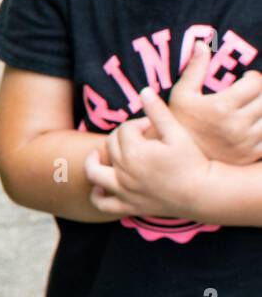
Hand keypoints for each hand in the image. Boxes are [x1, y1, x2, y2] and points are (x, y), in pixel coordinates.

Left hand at [85, 86, 213, 218]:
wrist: (204, 193)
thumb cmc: (193, 161)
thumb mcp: (177, 133)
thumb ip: (158, 112)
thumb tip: (143, 91)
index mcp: (134, 152)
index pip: (125, 129)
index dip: (138, 124)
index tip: (151, 126)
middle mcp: (123, 172)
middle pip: (111, 145)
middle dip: (123, 137)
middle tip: (139, 138)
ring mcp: (123, 190)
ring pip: (94, 173)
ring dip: (92, 162)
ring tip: (97, 155)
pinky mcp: (128, 206)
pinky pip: (102, 204)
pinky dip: (96, 195)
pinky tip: (100, 186)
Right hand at [157, 41, 261, 164]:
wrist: (176, 160)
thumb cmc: (179, 122)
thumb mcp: (182, 94)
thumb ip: (195, 68)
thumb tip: (201, 44)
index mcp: (221, 106)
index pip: (256, 83)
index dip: (254, 78)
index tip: (246, 79)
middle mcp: (236, 125)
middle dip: (261, 93)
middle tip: (251, 93)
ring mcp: (246, 141)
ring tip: (252, 108)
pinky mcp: (251, 155)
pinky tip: (254, 124)